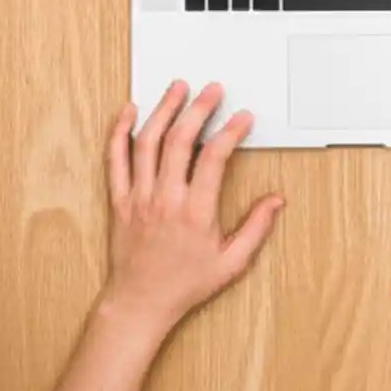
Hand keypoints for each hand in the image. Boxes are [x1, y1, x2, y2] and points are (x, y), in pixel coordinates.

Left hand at [99, 80, 284, 337]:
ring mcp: (139, 197)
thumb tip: (276, 200)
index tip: (242, 118)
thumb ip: (256, 228)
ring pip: (147, 142)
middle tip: (212, 90)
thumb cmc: (185, 284)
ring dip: (163, 110)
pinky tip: (129, 111)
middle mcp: (165, 199)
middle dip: (198, 109)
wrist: (139, 302)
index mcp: (195, 213)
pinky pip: (115, 159)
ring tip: (177, 88)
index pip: (213, 159)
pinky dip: (120, 131)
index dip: (230, 132)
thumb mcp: (232, 263)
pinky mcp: (120, 200)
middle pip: (180, 141)